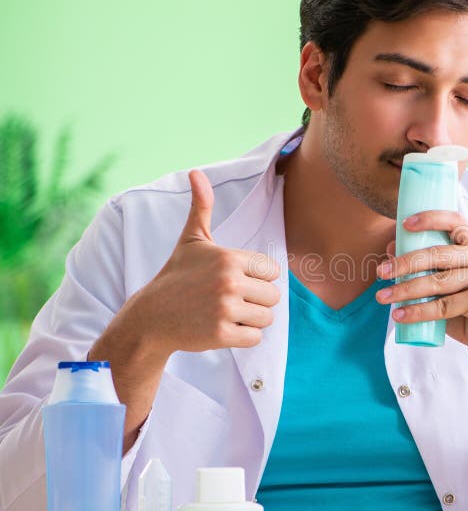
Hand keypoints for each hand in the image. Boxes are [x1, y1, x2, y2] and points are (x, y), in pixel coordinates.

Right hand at [131, 169, 280, 357]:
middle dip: (256, 301)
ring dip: (251, 320)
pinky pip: (255, 338)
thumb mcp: (191, 240)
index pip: (272, 272)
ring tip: (225, 314)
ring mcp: (225, 309)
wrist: (151, 317)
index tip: (235, 281)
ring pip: (267, 318)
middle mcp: (229, 281)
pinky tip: (223, 329)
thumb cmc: (176, 276)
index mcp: (229, 258)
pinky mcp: (221, 334)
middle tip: (229, 300)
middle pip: (273, 296)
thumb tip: (195, 172)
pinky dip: (243, 337)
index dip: (257, 279)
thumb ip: (201, 207)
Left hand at [376, 211, 467, 370]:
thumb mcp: (448, 288)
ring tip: (382, 297)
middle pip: (438, 254)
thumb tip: (390, 249)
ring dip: (404, 289)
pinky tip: (399, 314)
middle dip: (405, 262)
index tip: (404, 224)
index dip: (431, 219)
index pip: (456, 222)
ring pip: (437, 281)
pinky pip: (442, 305)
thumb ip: (427, 270)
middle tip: (380, 271)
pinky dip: (417, 311)